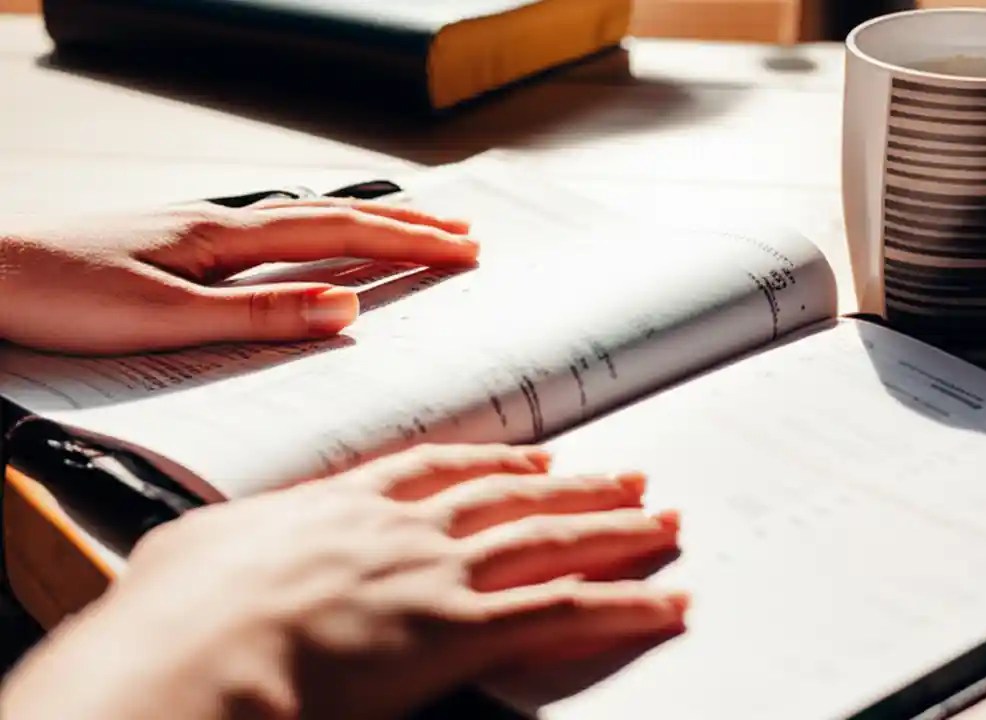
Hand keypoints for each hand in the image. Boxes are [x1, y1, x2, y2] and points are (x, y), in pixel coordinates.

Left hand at [0, 198, 477, 353]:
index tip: (464, 251)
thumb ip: (259, 316)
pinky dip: (320, 232)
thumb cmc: (58, 295)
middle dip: (407, 226)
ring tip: (413, 227)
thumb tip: (346, 309)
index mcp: (226, 238)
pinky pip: (273, 231)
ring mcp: (199, 230)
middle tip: (464, 234)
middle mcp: (220, 224)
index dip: (408, 244)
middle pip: (335, 216)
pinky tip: (316, 239)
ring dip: (369, 223)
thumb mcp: (165, 319)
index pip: (341, 236)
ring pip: (305, 218)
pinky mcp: (178, 244)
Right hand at [0, 444, 685, 719]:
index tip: (529, 461)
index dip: (490, 465)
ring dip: (614, 530)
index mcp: (337, 507)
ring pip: (549, 542)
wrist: (188, 660)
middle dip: (573, 488)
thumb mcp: (188, 556)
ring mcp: (436, 575)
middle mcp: (400, 530)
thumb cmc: (170, 621)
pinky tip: (665, 601)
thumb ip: (230, 545)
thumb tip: (215, 551)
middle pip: (509, 497)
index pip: (433, 471)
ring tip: (662, 519)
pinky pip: (564, 612)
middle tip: (625, 479)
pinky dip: (625, 604)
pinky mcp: (459, 632)